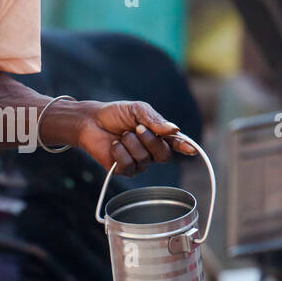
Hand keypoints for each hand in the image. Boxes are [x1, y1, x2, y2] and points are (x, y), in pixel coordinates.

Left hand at [76, 100, 196, 175]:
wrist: (91, 121)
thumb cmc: (115, 114)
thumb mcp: (137, 110)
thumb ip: (154, 119)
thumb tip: (174, 129)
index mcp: (157, 135)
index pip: (175, 144)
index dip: (184, 147)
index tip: (191, 149)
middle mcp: (150, 152)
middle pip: (163, 155)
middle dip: (151, 141)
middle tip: (136, 128)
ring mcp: (138, 163)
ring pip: (145, 160)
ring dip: (131, 143)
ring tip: (121, 135)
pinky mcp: (123, 170)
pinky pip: (129, 165)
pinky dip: (120, 152)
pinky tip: (114, 145)